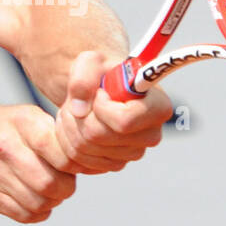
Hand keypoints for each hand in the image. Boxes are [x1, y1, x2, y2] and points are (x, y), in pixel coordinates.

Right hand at [0, 105, 77, 222]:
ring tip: (51, 191)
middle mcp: (2, 145)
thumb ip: (56, 132)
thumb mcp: (28, 116)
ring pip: (38, 203)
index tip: (75, 165)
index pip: (56, 149)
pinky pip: (23, 215)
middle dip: (66, 188)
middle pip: (49, 183)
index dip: (73, 163)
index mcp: (19, 121)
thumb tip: (89, 158)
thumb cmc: (6, 130)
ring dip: (53, 202)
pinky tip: (37, 200)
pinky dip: (38, 213)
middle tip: (67, 183)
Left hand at [54, 50, 170, 173]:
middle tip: (77, 100)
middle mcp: (150, 135)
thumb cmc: (103, 72)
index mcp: (157, 107)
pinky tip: (75, 124)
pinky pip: (79, 161)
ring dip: (69, 127)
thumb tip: (79, 110)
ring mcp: (132, 153)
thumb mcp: (91, 61)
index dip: (101, 108)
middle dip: (78, 116)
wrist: (100, 88)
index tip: (98, 92)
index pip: (124, 121)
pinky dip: (68, 142)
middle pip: (99, 137)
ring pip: (84, 150)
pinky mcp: (114, 164)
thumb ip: (83, 76)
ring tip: (75, 109)